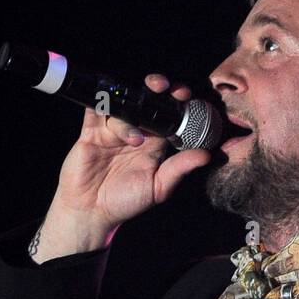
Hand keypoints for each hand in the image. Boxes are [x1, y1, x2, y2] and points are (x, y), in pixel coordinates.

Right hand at [55, 73, 212, 228]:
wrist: (92, 211)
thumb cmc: (126, 202)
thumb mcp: (158, 187)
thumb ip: (179, 169)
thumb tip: (207, 155)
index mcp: (154, 143)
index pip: (167, 115)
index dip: (176, 102)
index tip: (186, 95)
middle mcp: (135, 132)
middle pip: (145, 100)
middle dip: (155, 88)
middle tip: (164, 87)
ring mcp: (112, 131)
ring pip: (123, 105)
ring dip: (130, 115)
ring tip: (136, 141)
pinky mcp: (91, 132)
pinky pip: (96, 110)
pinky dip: (102, 103)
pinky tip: (109, 110)